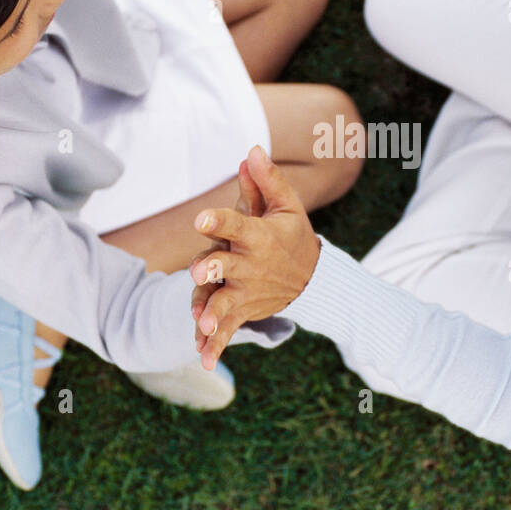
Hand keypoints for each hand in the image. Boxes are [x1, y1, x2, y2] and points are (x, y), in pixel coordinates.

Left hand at [189, 145, 321, 369]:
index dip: (219, 221)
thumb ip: (265, 181)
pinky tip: (202, 359)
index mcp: (257, 236)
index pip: (236, 225)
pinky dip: (216, 345)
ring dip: (214, 312)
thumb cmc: (291, 234)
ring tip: (203, 323)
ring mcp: (246, 292)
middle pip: (227, 266)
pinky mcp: (244, 311)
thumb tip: (250, 150)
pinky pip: (228, 329)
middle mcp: (250, 265)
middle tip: (199, 271)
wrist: (311, 279)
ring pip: (225, 302)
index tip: (201, 218)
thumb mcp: (285, 206)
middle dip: (213, 269)